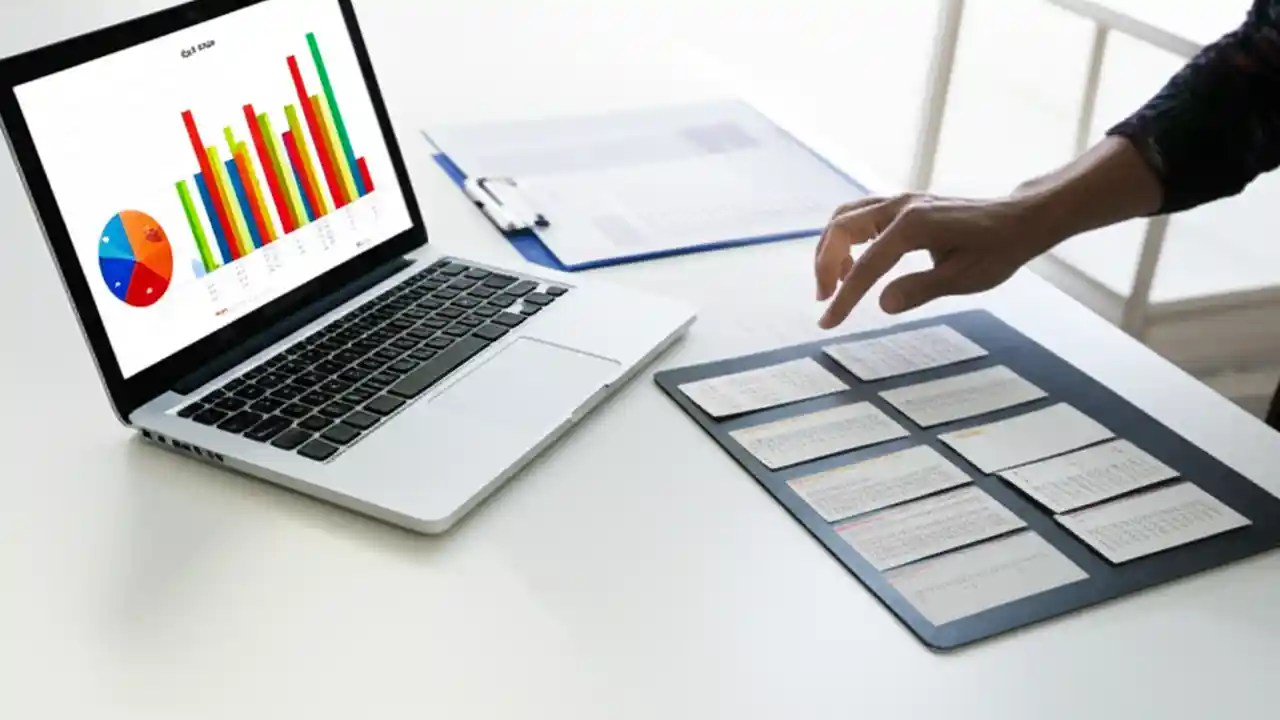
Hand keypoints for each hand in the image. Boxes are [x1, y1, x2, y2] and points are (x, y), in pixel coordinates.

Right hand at [813, 193, 1058, 328]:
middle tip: (826, 300)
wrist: (1019, 219)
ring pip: (845, 217)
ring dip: (830, 249)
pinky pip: (858, 215)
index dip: (844, 297)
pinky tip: (854, 263)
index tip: (827, 323)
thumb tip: (882, 305)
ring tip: (835, 284)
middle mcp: (900, 206)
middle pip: (841, 228)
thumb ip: (920, 289)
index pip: (865, 265)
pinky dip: (845, 238)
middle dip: (825, 266)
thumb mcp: (964, 278)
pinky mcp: (902, 205)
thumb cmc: (997, 249)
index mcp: (914, 225)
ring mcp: (899, 201)